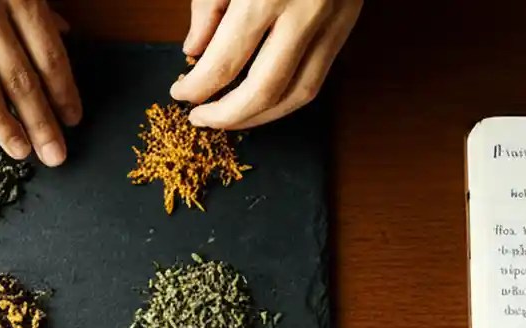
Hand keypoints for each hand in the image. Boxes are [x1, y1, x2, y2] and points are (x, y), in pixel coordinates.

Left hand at [171, 0, 362, 129]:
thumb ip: (208, 5)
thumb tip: (194, 54)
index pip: (224, 63)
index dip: (196, 88)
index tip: (180, 92)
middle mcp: (303, 13)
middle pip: (264, 91)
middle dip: (226, 116)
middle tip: (199, 118)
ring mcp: (331, 22)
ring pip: (298, 95)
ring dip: (260, 118)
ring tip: (229, 118)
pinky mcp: (346, 26)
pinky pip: (317, 79)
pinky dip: (287, 99)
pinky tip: (263, 100)